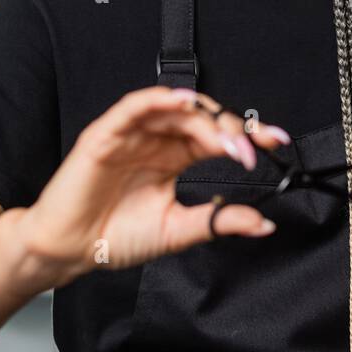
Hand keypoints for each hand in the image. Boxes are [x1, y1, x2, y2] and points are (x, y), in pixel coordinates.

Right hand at [13, 86, 290, 286]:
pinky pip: (134, 107)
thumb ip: (219, 221)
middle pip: (203, 118)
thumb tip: (265, 224)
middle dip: (232, 129)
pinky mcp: (106, 134)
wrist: (72, 252)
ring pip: (175, 108)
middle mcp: (158, 140)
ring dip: (204, 118)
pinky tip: (182, 102)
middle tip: (250, 150)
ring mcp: (133, 134)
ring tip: (226, 139)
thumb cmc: (116, 237)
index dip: (249, 135)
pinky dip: (158, 99)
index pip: (219, 136)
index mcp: (176, 157)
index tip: (279, 141)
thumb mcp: (178, 230)